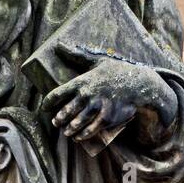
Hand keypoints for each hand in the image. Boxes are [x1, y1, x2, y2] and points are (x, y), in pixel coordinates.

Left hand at [41, 52, 176, 143]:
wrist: (138, 83)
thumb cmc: (115, 71)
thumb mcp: (96, 60)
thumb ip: (76, 55)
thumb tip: (59, 45)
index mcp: (81, 82)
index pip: (57, 94)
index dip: (48, 103)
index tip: (45, 109)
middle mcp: (86, 95)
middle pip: (65, 112)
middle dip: (58, 120)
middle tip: (56, 123)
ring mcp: (96, 107)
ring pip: (76, 123)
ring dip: (69, 129)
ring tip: (66, 131)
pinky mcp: (106, 118)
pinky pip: (90, 130)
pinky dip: (82, 135)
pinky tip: (78, 137)